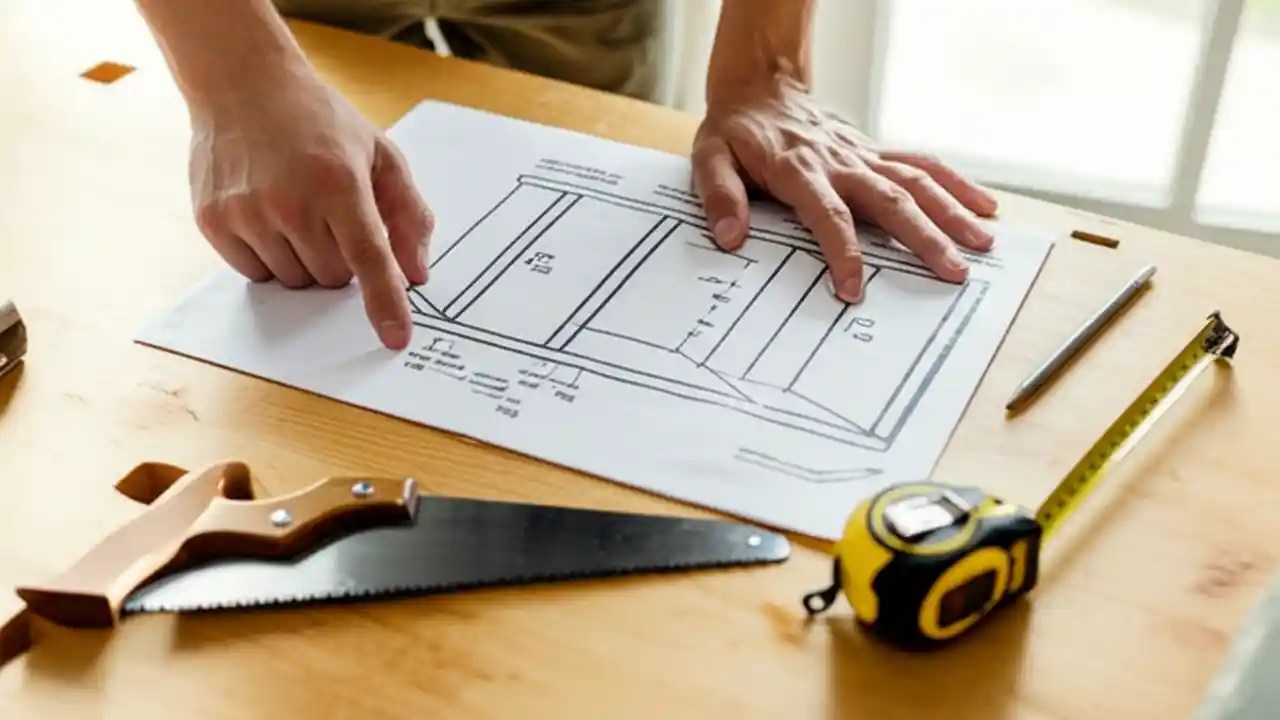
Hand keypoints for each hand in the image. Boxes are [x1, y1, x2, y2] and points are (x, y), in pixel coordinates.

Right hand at [188, 70, 430, 349]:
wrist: (242, 84)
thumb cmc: (319, 122)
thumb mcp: (380, 154)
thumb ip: (409, 214)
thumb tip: (417, 273)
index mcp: (338, 183)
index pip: (369, 258)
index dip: (385, 302)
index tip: (396, 338)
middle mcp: (290, 201)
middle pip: (332, 278)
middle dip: (341, 259)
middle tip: (329, 215)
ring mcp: (247, 213)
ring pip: (294, 281)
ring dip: (304, 259)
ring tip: (295, 208)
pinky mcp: (213, 221)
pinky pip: (255, 273)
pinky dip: (268, 257)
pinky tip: (266, 214)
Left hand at [691, 74, 997, 303]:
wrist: (760, 86)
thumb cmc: (735, 131)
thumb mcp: (710, 159)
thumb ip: (720, 197)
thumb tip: (730, 237)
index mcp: (798, 170)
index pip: (828, 216)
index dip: (843, 253)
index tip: (854, 289)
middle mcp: (839, 162)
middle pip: (889, 200)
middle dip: (924, 237)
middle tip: (953, 271)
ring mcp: (862, 155)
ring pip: (915, 181)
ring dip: (951, 212)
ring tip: (981, 245)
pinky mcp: (874, 152)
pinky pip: (921, 163)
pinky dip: (955, 182)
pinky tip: (983, 205)